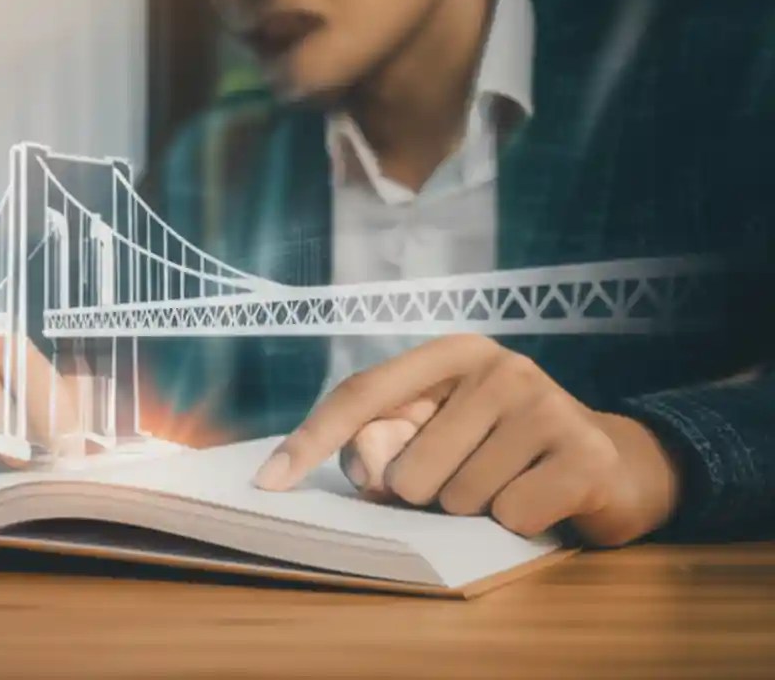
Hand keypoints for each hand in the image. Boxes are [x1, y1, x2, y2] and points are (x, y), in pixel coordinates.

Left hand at [252, 334, 681, 545]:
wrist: (613, 465)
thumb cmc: (503, 451)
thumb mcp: (442, 436)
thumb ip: (389, 444)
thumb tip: (367, 469)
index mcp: (450, 355)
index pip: (361, 395)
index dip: (310, 440)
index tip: (267, 481)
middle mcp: (497, 367)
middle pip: (406, 470)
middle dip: (429, 496)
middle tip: (473, 479)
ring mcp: (543, 404)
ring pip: (455, 499)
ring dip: (476, 511)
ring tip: (510, 485)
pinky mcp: (581, 453)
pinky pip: (509, 517)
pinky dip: (517, 525)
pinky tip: (545, 500)